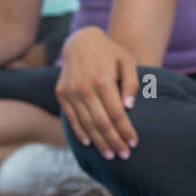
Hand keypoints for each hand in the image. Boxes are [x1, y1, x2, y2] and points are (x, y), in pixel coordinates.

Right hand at [55, 25, 139, 159]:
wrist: (81, 40)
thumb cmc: (110, 52)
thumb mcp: (127, 61)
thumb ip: (131, 83)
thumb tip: (129, 107)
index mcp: (103, 80)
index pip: (116, 114)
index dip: (125, 130)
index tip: (134, 143)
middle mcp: (84, 88)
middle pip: (101, 123)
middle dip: (114, 142)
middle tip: (124, 155)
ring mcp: (71, 92)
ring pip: (86, 124)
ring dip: (98, 142)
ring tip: (110, 155)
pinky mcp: (62, 94)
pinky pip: (71, 118)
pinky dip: (80, 132)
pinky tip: (89, 143)